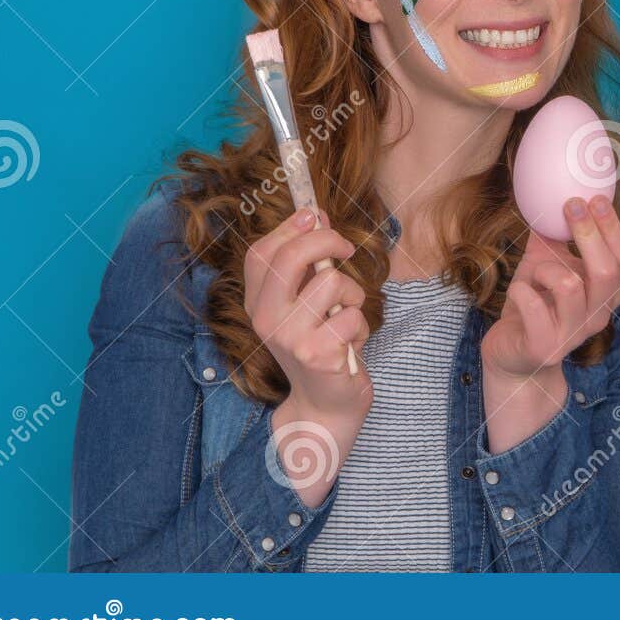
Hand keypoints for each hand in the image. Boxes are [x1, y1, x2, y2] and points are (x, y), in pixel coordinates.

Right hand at [244, 208, 372, 416]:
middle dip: (326, 240)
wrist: (323, 405)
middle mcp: (265, 319)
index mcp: (257, 304)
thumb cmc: (319, 346)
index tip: (315, 216)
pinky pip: (352, 316)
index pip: (260, 252)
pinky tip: (350, 345)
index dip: (290, 227)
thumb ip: (304, 266)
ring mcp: (289, 338)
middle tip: (346, 249)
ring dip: (353, 295)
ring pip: (332, 283)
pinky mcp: (317, 355)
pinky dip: (361, 326)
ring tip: (346, 318)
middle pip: (290, 257)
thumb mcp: (302, 305)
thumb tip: (315, 214)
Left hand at [479, 194, 619, 450]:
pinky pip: (534, 306)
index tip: (594, 197)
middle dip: (590, 233)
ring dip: (547, 267)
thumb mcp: (546, 264)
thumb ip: (553, 235)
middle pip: (608, 271)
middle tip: (571, 206)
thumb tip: (552, 190)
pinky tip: (519, 292)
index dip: (612, 227)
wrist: (512, 355)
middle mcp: (598, 315)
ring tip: (534, 271)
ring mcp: (573, 333)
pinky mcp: (545, 346)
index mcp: (606, 294)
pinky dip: (523, 290)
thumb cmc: (533, 304)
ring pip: (570, 285)